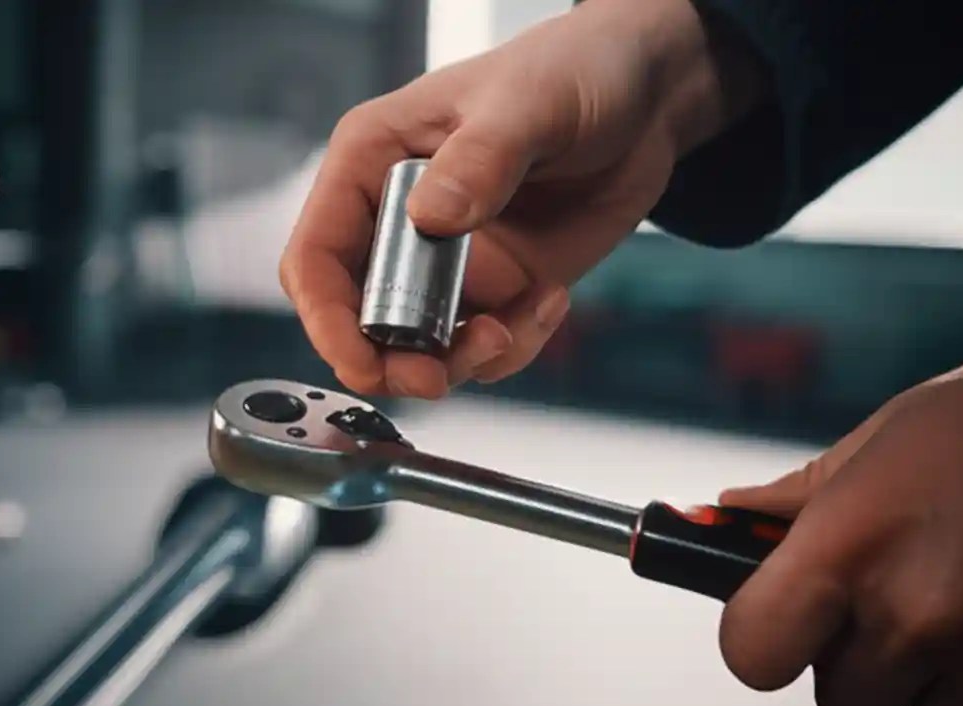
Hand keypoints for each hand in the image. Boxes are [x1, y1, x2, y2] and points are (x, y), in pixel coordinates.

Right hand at [279, 0, 763, 398]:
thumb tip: (430, 219)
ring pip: (416, 348)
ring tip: (509, 331)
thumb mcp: (528, 104)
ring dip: (458, 362)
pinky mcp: (494, 289)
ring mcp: (445, 262)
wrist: (646, 100)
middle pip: (354, 320)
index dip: (328, 319)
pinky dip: (513, 347)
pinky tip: (551, 301)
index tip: (364, 359)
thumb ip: (480, 160)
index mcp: (373, 163)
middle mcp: (397, 220)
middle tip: (435, 377)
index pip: (316, 256)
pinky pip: (481, 348)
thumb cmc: (572, 70)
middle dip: (388, 361)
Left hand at [718, 356, 962, 705]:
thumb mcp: (874, 445)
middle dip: (846, 663)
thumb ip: (797, 498)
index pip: (754, 652)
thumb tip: (732, 513)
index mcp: (847, 547)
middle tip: (872, 607)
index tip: (772, 622)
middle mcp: (910, 612)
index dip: (758, 638)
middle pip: (836, 700)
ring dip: (915, 678)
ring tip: (942, 604)